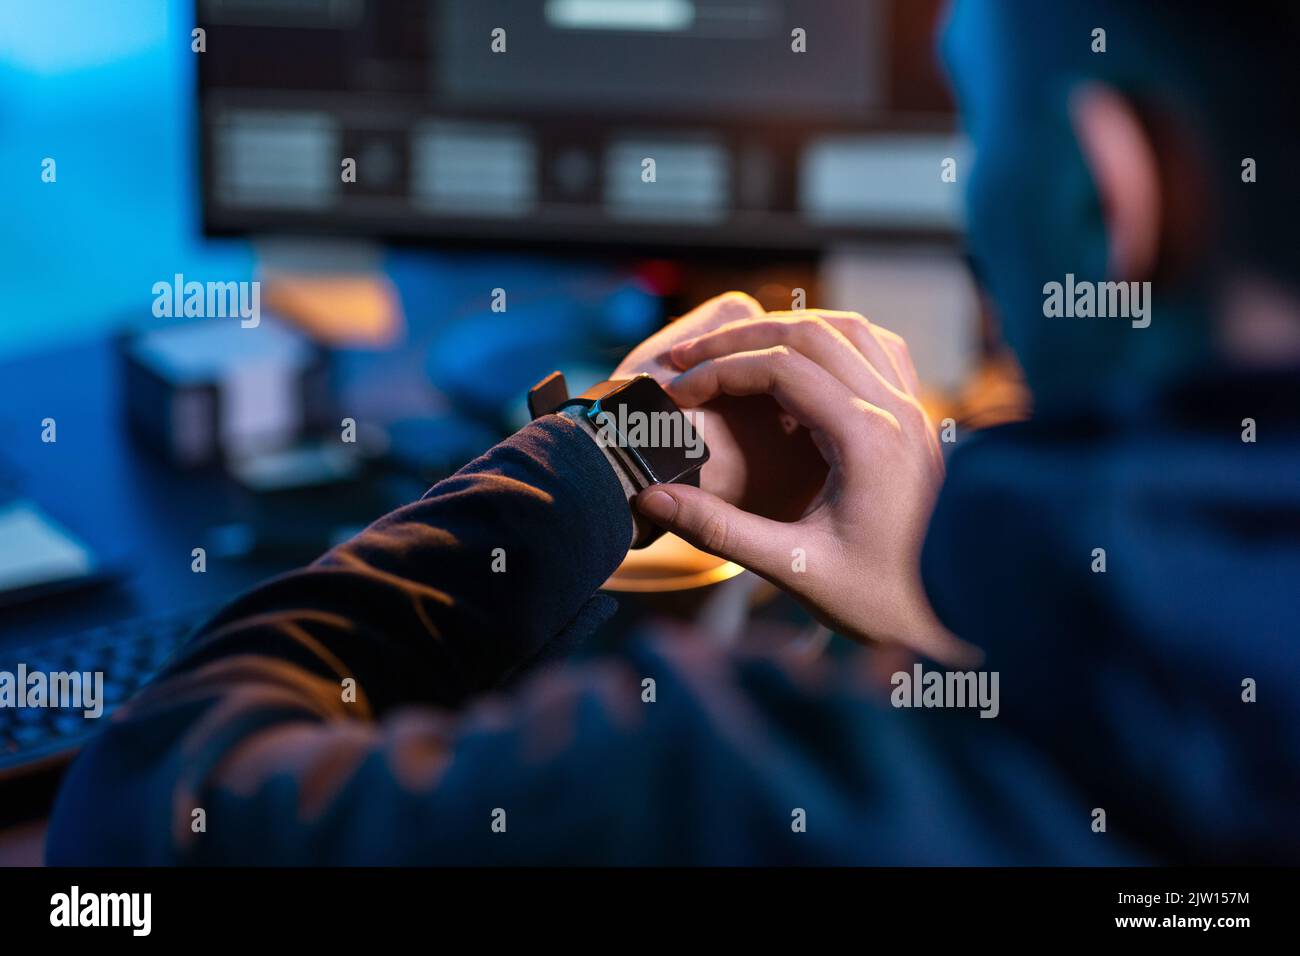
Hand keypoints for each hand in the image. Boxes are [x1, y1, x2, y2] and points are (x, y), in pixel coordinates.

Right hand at [633, 311, 977, 665]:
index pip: (780, 366)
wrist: (964, 616)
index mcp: (867, 439)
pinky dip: (832, 341)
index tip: (678, 392)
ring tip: (733, 350)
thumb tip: (652, 499)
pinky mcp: (919, 422)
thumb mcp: (795, 570)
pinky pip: (878, 350)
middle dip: (738, 337)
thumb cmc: (887, 602)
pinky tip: (802, 364)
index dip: (718, 370)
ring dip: (784, 328)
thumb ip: (720, 530)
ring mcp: (915, 411)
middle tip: (685, 357)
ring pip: (848, 328)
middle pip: (810, 331)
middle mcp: (897, 411)